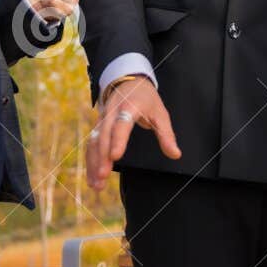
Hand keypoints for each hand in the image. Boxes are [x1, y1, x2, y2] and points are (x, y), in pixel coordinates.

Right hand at [87, 75, 180, 190]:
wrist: (128, 81)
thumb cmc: (146, 99)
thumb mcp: (160, 113)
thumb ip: (166, 134)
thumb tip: (175, 154)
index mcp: (129, 106)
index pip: (122, 124)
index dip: (118, 140)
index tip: (115, 156)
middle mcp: (111, 112)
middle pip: (103, 135)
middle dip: (102, 157)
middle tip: (103, 176)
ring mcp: (102, 119)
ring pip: (94, 142)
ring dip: (93, 163)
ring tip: (97, 185)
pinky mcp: (98, 127)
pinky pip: (91, 145)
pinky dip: (91, 162)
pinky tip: (92, 179)